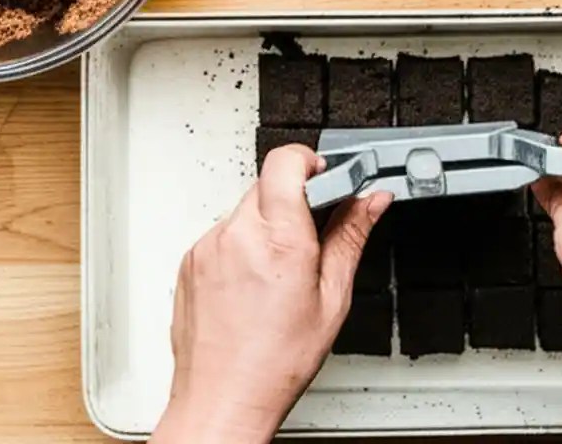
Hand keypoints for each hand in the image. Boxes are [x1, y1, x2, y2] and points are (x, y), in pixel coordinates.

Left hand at [151, 145, 392, 443]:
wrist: (223, 399)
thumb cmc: (273, 363)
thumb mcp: (331, 298)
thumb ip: (351, 237)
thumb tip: (371, 201)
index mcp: (277, 239)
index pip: (287, 161)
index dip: (312, 163)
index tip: (330, 179)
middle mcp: (236, 235)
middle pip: (267, 184)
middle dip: (294, 200)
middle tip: (313, 236)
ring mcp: (207, 247)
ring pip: (244, 209)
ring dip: (267, 225)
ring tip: (280, 273)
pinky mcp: (190, 261)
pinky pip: (222, 234)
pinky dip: (242, 247)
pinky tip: (255, 285)